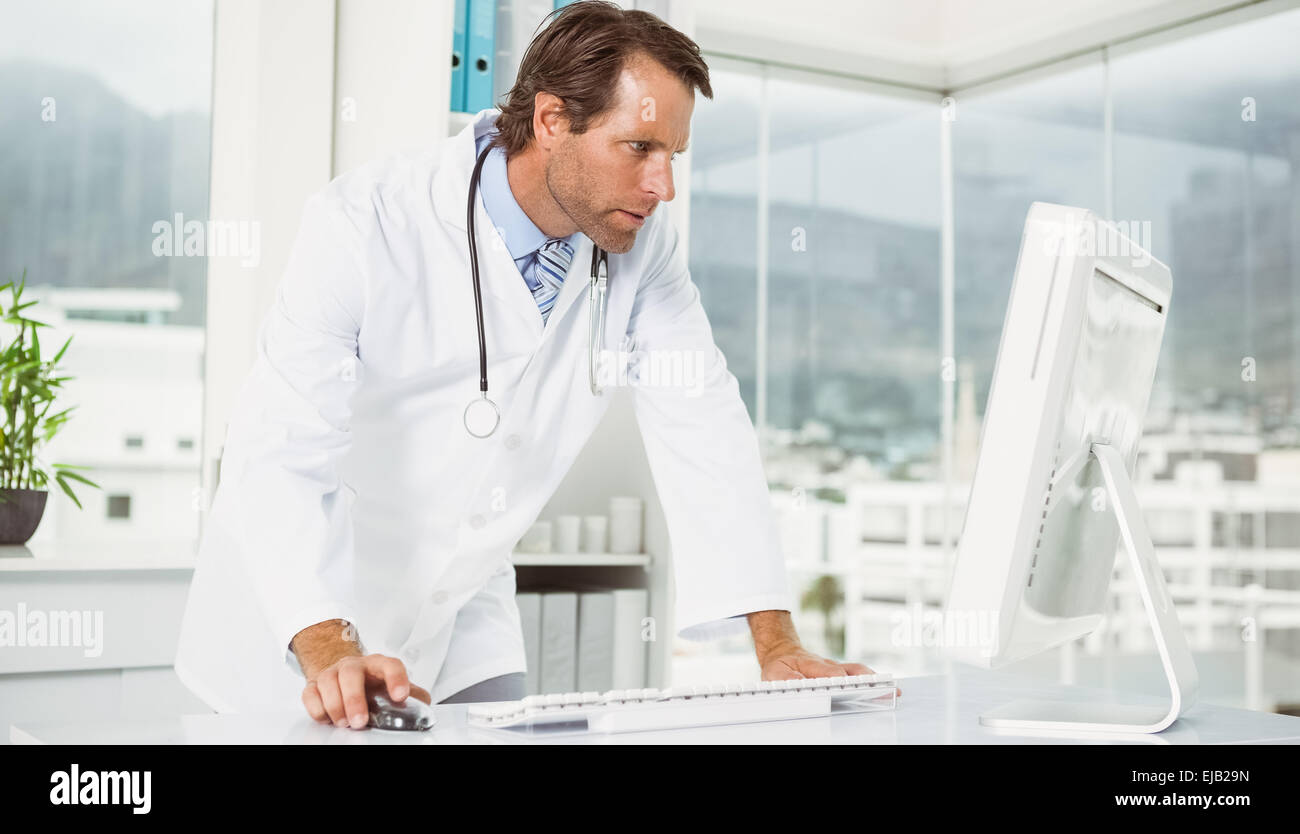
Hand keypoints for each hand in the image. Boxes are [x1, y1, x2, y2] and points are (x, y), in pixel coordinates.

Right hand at [301, 654, 432, 728]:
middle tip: (360, 721)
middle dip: (354, 699)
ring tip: (344, 723)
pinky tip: (327, 718)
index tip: (401, 696)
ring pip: (328, 681)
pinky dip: (317, 708)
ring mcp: (332, 673)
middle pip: (351, 673)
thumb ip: (412, 697)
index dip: (396, 679)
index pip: (390, 665)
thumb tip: (424, 709)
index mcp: (378, 664)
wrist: (345, 674)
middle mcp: (354, 665)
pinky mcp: (314, 685)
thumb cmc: (373, 684)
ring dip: (335, 705)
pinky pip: (310, 693)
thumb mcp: (395, 688)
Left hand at [759, 645, 901, 697]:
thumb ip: (788, 679)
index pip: (828, 672)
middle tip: (882, 688)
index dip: (837, 677)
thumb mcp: (776, 673)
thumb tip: (800, 685)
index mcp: (812, 666)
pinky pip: (859, 674)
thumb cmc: (781, 664)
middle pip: (850, 670)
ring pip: (858, 671)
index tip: (845, 682)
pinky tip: (885, 690)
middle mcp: (828, 665)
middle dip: (866, 679)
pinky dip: (873, 681)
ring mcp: (836, 668)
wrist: (783, 651)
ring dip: (875, 680)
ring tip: (891, 690)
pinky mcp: (841, 672)